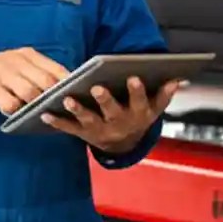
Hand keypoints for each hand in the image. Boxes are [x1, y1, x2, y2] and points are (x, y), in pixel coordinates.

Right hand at [0, 47, 69, 113]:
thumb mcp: (15, 67)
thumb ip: (36, 74)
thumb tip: (64, 90)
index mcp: (27, 55)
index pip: (57, 70)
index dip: (70, 86)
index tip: (78, 99)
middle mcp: (17, 61)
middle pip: (47, 82)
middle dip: (56, 99)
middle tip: (61, 113)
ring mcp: (2, 73)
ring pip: (31, 93)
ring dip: (37, 107)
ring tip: (39, 116)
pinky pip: (10, 103)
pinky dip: (15, 111)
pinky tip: (13, 113)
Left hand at [41, 77, 181, 153]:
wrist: (123, 145)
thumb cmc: (137, 116)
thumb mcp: (153, 108)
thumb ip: (163, 94)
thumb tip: (177, 79)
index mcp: (138, 114)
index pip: (140, 102)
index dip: (137, 91)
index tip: (133, 77)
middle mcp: (119, 124)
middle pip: (112, 112)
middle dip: (105, 100)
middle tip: (96, 87)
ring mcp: (100, 130)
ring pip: (89, 121)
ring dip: (78, 110)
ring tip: (67, 98)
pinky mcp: (83, 133)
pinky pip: (69, 128)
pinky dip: (56, 122)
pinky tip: (44, 113)